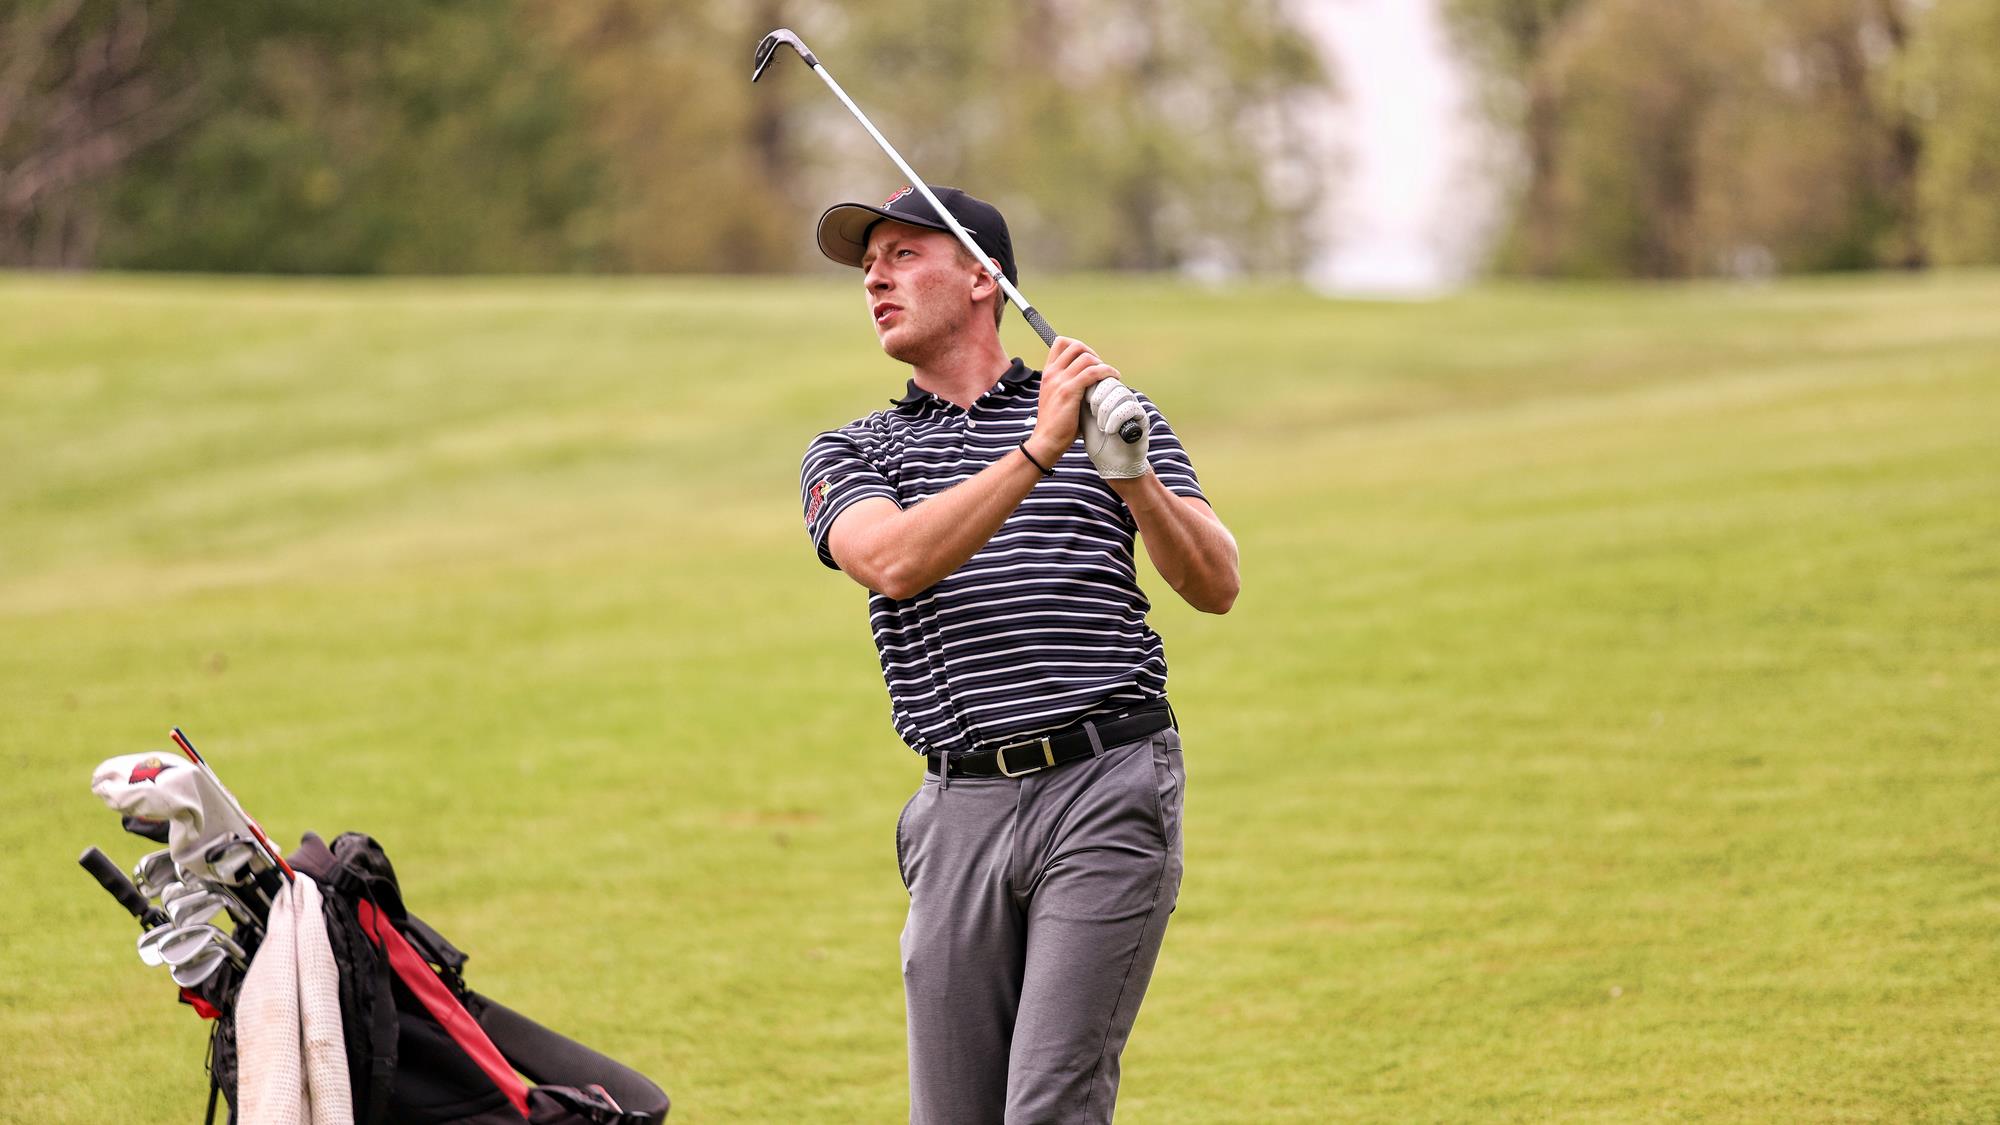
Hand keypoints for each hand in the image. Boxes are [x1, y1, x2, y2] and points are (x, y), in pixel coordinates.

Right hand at [1027, 337, 1122, 466]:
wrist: (1046, 440)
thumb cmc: (1055, 424)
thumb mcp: (1056, 397)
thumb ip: (1068, 384)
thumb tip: (1091, 378)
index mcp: (1048, 373)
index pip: (1060, 343)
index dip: (1079, 346)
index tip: (1090, 360)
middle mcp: (1052, 373)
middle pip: (1075, 346)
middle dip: (1093, 353)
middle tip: (1101, 369)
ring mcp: (1059, 381)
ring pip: (1086, 358)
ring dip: (1102, 364)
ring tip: (1109, 376)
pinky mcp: (1069, 391)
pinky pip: (1093, 372)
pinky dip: (1107, 372)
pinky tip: (1113, 379)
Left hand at [1080, 380, 1150, 478]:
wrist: (1112, 463)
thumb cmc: (1097, 441)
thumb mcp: (1084, 416)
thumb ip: (1080, 398)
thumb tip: (1070, 381)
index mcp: (1107, 393)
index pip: (1099, 376)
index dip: (1090, 387)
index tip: (1083, 403)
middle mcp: (1121, 396)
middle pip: (1110, 381)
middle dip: (1097, 398)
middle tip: (1092, 414)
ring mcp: (1132, 404)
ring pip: (1120, 392)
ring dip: (1105, 410)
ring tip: (1101, 426)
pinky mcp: (1141, 416)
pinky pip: (1130, 407)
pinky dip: (1115, 419)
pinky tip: (1108, 431)